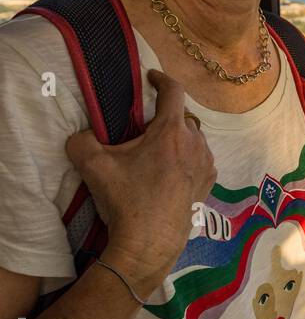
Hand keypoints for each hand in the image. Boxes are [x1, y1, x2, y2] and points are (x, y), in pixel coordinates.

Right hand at [65, 70, 216, 286]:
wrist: (150, 241)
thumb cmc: (126, 200)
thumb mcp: (93, 165)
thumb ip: (82, 140)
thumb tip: (84, 136)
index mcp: (171, 132)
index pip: (173, 91)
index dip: (161, 79)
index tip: (151, 77)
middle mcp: (195, 143)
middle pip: (182, 117)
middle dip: (164, 117)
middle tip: (143, 129)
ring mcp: (207, 164)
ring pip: (193, 139)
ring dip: (177, 139)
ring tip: (155, 153)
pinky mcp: (209, 183)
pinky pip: (200, 159)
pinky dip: (187, 158)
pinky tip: (170, 171)